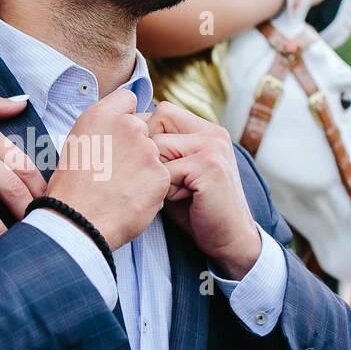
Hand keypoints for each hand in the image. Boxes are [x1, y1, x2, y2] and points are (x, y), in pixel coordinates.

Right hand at [44, 89, 168, 251]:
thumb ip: (100, 129)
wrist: (78, 222)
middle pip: (144, 129)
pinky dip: (151, 189)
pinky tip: (131, 200)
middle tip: (118, 169)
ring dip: (144, 169)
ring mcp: (148, 150)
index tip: (121, 132)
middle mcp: (128, 126)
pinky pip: (161, 178)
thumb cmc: (70, 189)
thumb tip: (113, 131)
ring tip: (122, 189)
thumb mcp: (75, 145)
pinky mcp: (162, 175)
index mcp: (101, 115)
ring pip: (154, 154)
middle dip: (136, 146)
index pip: (128, 99)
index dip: (126, 115)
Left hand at [146, 101, 260, 278]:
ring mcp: (213, 147)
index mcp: (206, 130)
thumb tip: (121, 135)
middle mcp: (212, 133)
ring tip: (175, 191)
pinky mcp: (209, 166)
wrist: (229, 238)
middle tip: (166, 180)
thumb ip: (160, 150)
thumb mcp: (177, 172)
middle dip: (149, 153)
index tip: (152, 164)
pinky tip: (183, 200)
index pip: (162, 111)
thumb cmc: (196, 208)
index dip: (147, 136)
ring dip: (157, 174)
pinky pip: (166, 171)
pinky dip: (167, 190)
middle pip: (156, 121)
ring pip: (156, 146)